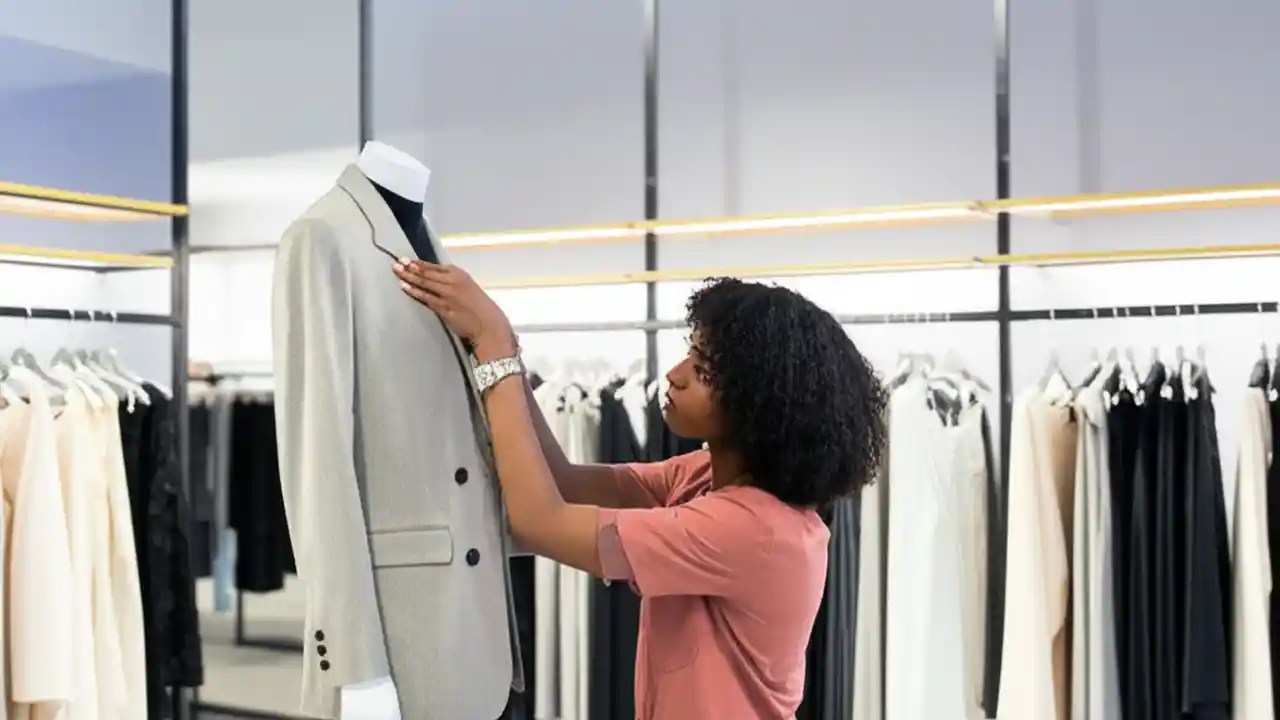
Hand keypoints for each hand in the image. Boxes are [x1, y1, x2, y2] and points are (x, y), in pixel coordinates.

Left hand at [393, 259, 515, 359]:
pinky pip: (426, 298)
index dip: (419, 263)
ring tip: (397, 272)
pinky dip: (414, 292)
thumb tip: (435, 280)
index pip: (434, 267)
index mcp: (459, 274)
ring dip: (409, 277)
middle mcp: (452, 282)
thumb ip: (453, 283)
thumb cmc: (480, 307)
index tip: (407, 260)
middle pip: (427, 273)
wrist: (489, 324)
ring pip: (424, 283)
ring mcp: (447, 294)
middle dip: (410, 268)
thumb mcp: (468, 288)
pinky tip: (404, 287)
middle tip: (397, 263)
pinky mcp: (444, 308)